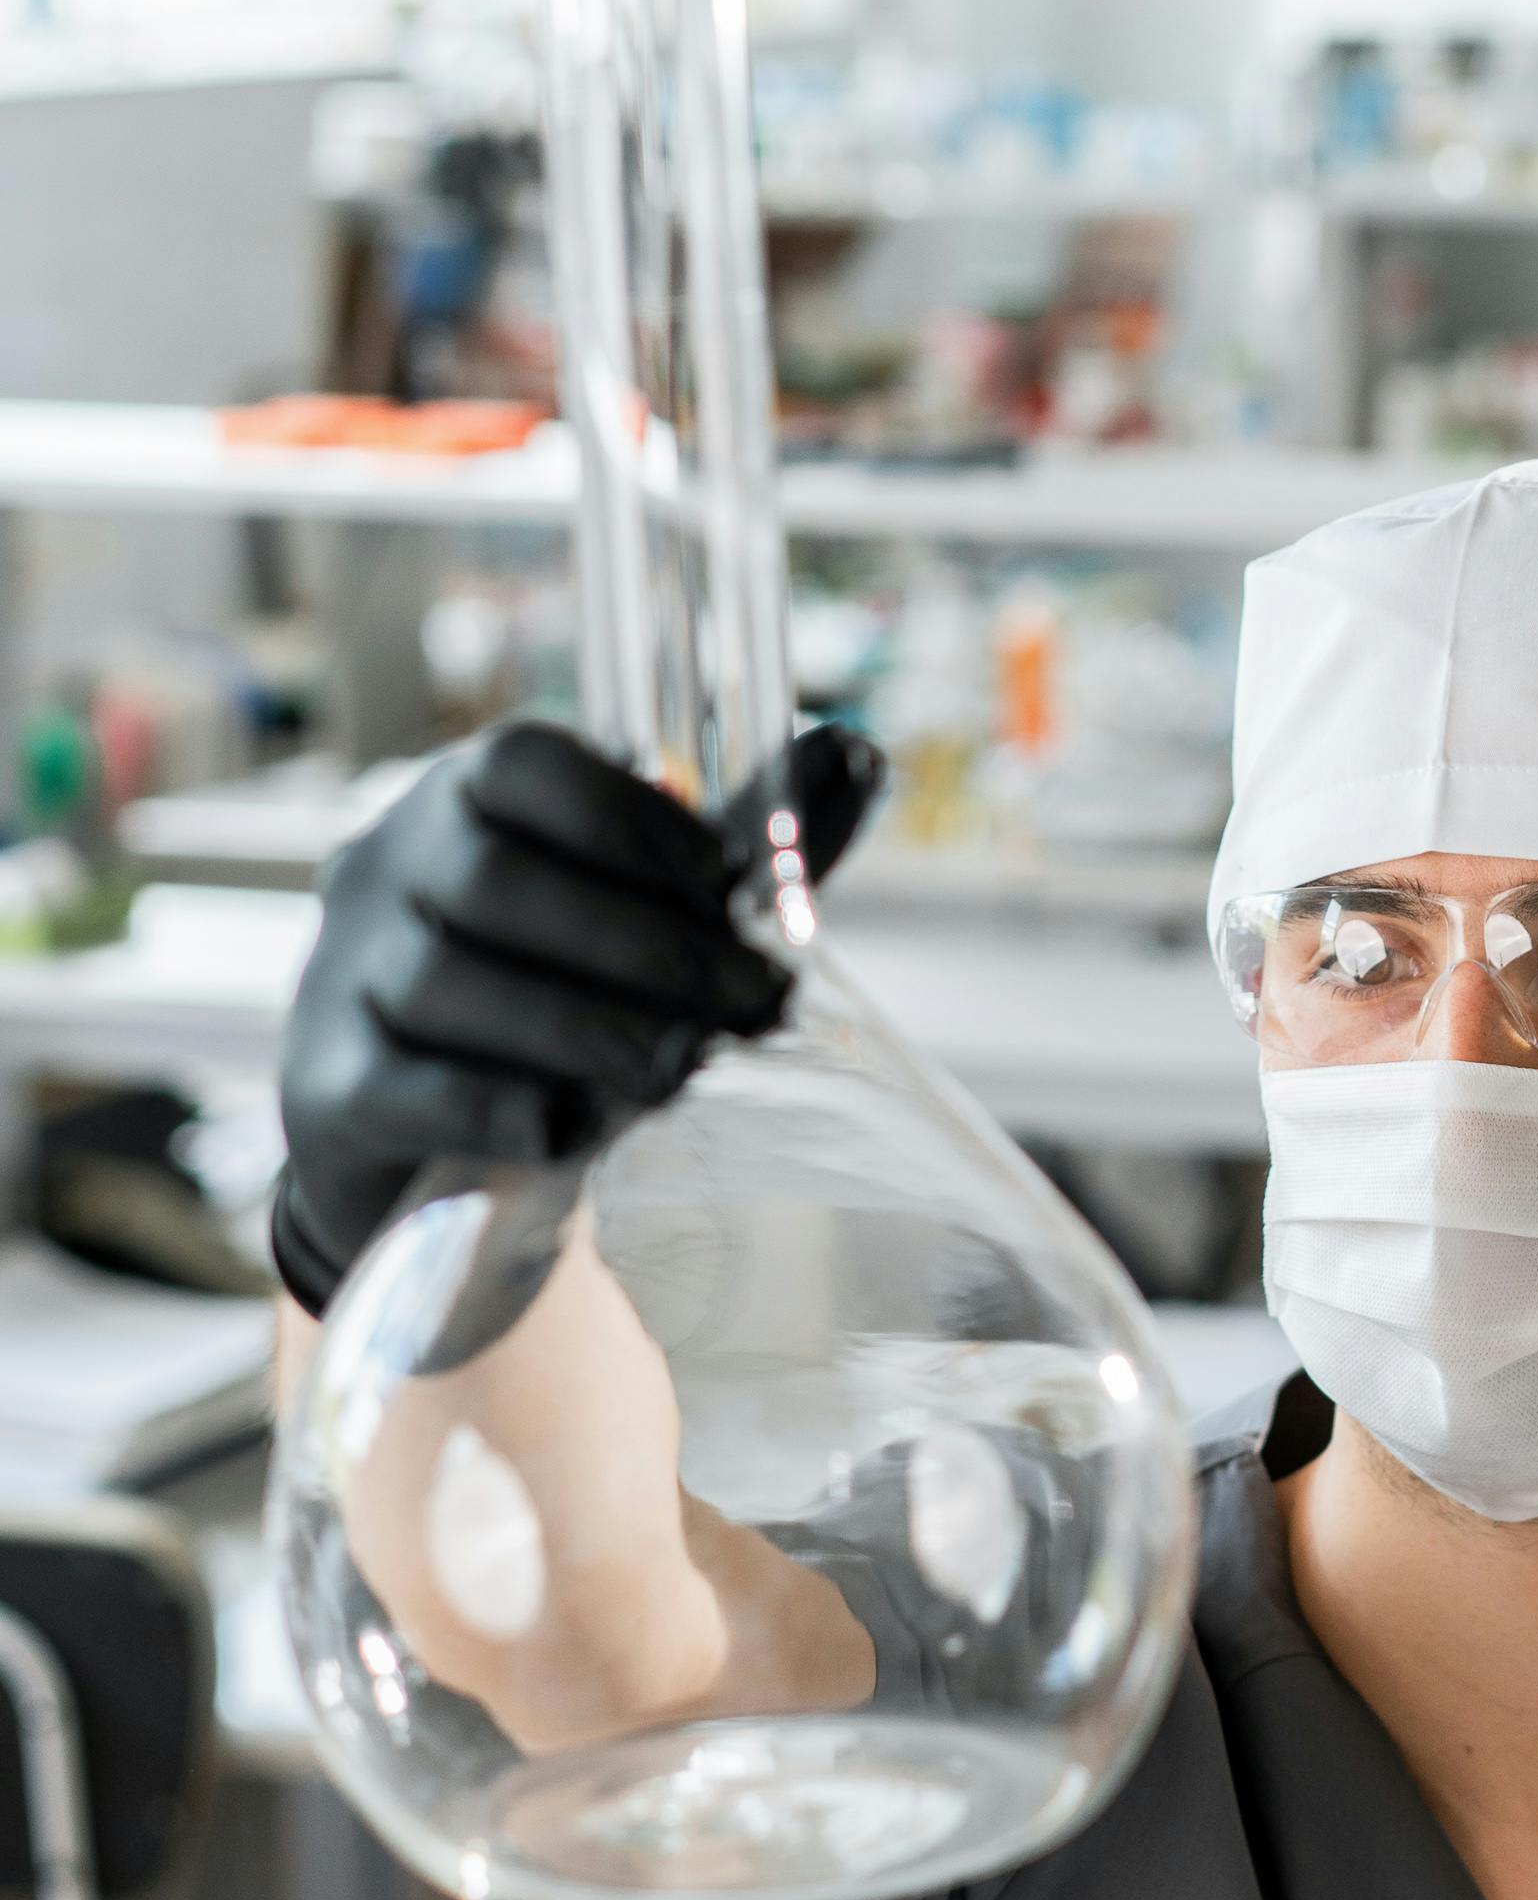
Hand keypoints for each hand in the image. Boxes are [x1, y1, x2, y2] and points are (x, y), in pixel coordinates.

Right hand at [270, 715, 884, 1316]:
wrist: (426, 1141)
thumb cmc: (556, 996)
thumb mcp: (646, 914)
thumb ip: (744, 845)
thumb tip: (854, 759)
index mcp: (462, 798)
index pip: (521, 764)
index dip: (629, 817)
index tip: (726, 882)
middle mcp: (384, 868)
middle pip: (498, 883)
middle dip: (646, 946)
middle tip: (758, 1001)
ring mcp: (337, 975)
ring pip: (449, 982)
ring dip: (587, 1027)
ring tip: (689, 1067)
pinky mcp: (322, 1086)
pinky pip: (400, 1085)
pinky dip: (497, 1104)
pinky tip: (576, 1127)